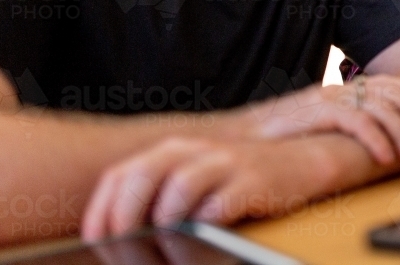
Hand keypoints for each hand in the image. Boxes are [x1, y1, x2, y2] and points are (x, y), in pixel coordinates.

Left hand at [81, 136, 336, 240]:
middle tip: (128, 249)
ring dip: (165, 225)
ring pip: (177, 192)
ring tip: (168, 245)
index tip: (99, 243)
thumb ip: (155, 196)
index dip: (101, 214)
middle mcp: (193, 150)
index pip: (119, 177)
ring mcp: (224, 163)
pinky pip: (218, 207)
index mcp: (170, 150)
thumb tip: (113, 237)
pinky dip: (204, 228)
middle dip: (126, 221)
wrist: (300, 163)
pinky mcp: (253, 181)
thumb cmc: (237, 181)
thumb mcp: (192, 179)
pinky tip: (205, 237)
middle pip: (141, 179)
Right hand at [241, 75, 399, 165]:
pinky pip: (357, 124)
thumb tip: (363, 133)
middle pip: (386, 92)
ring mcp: (327, 99)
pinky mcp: (317, 113)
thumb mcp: (313, 124)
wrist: (239, 135)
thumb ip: (337, 122)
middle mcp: (335, 90)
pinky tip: (385, 157)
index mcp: (336, 90)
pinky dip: (376, 140)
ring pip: (378, 109)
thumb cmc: (274, 135)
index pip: (380, 83)